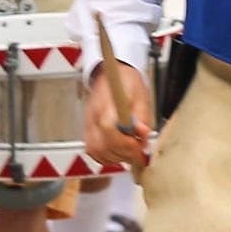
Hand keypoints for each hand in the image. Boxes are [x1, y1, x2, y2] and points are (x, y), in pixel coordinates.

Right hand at [82, 58, 153, 172]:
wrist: (110, 74)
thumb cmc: (126, 83)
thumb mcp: (140, 95)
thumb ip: (142, 116)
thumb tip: (143, 133)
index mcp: (106, 105)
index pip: (109, 129)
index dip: (125, 143)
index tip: (139, 146)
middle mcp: (93, 116)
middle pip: (103, 145)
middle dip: (124, 154)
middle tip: (139, 152)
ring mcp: (88, 124)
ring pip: (97, 152)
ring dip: (116, 158)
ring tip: (130, 152)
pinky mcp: (87, 130)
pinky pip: (92, 151)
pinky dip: (106, 157)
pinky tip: (118, 153)